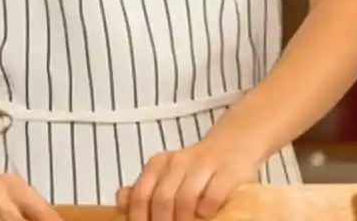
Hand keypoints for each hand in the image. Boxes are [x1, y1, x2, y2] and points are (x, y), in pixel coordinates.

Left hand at [117, 137, 261, 220]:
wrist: (234, 144)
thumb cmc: (196, 168)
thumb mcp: (167, 173)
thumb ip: (146, 188)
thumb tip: (123, 207)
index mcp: (158, 164)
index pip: (140, 194)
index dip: (138, 216)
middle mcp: (178, 162)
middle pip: (161, 199)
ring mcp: (203, 166)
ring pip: (185, 198)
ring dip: (183, 219)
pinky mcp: (228, 172)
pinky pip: (212, 196)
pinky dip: (206, 210)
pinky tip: (206, 215)